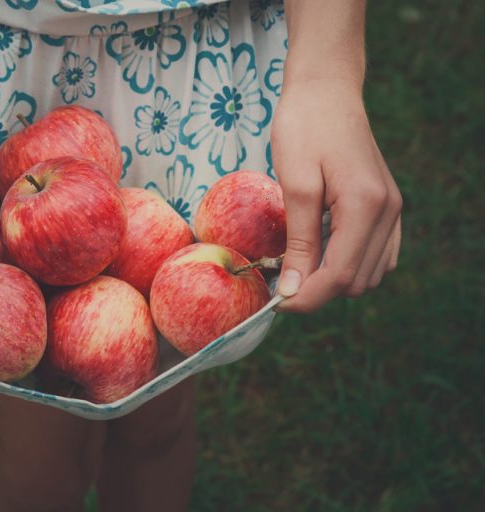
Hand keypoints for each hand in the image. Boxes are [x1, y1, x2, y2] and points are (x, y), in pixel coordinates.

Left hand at [271, 79, 401, 311]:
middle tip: (279, 278)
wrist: (326, 90)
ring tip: (296, 263)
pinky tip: (319, 251)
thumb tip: (292, 290)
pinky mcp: (387, 207)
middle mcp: (388, 212)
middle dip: (317, 289)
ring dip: (332, 279)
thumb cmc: (304, 128)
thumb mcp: (294, 185)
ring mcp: (392, 210)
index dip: (306, 298)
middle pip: (356, 281)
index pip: (339, 276)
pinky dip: (348, 263)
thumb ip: (298, 242)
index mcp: (366, 206)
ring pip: (368, 274)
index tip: (275, 302)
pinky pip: (377, 255)